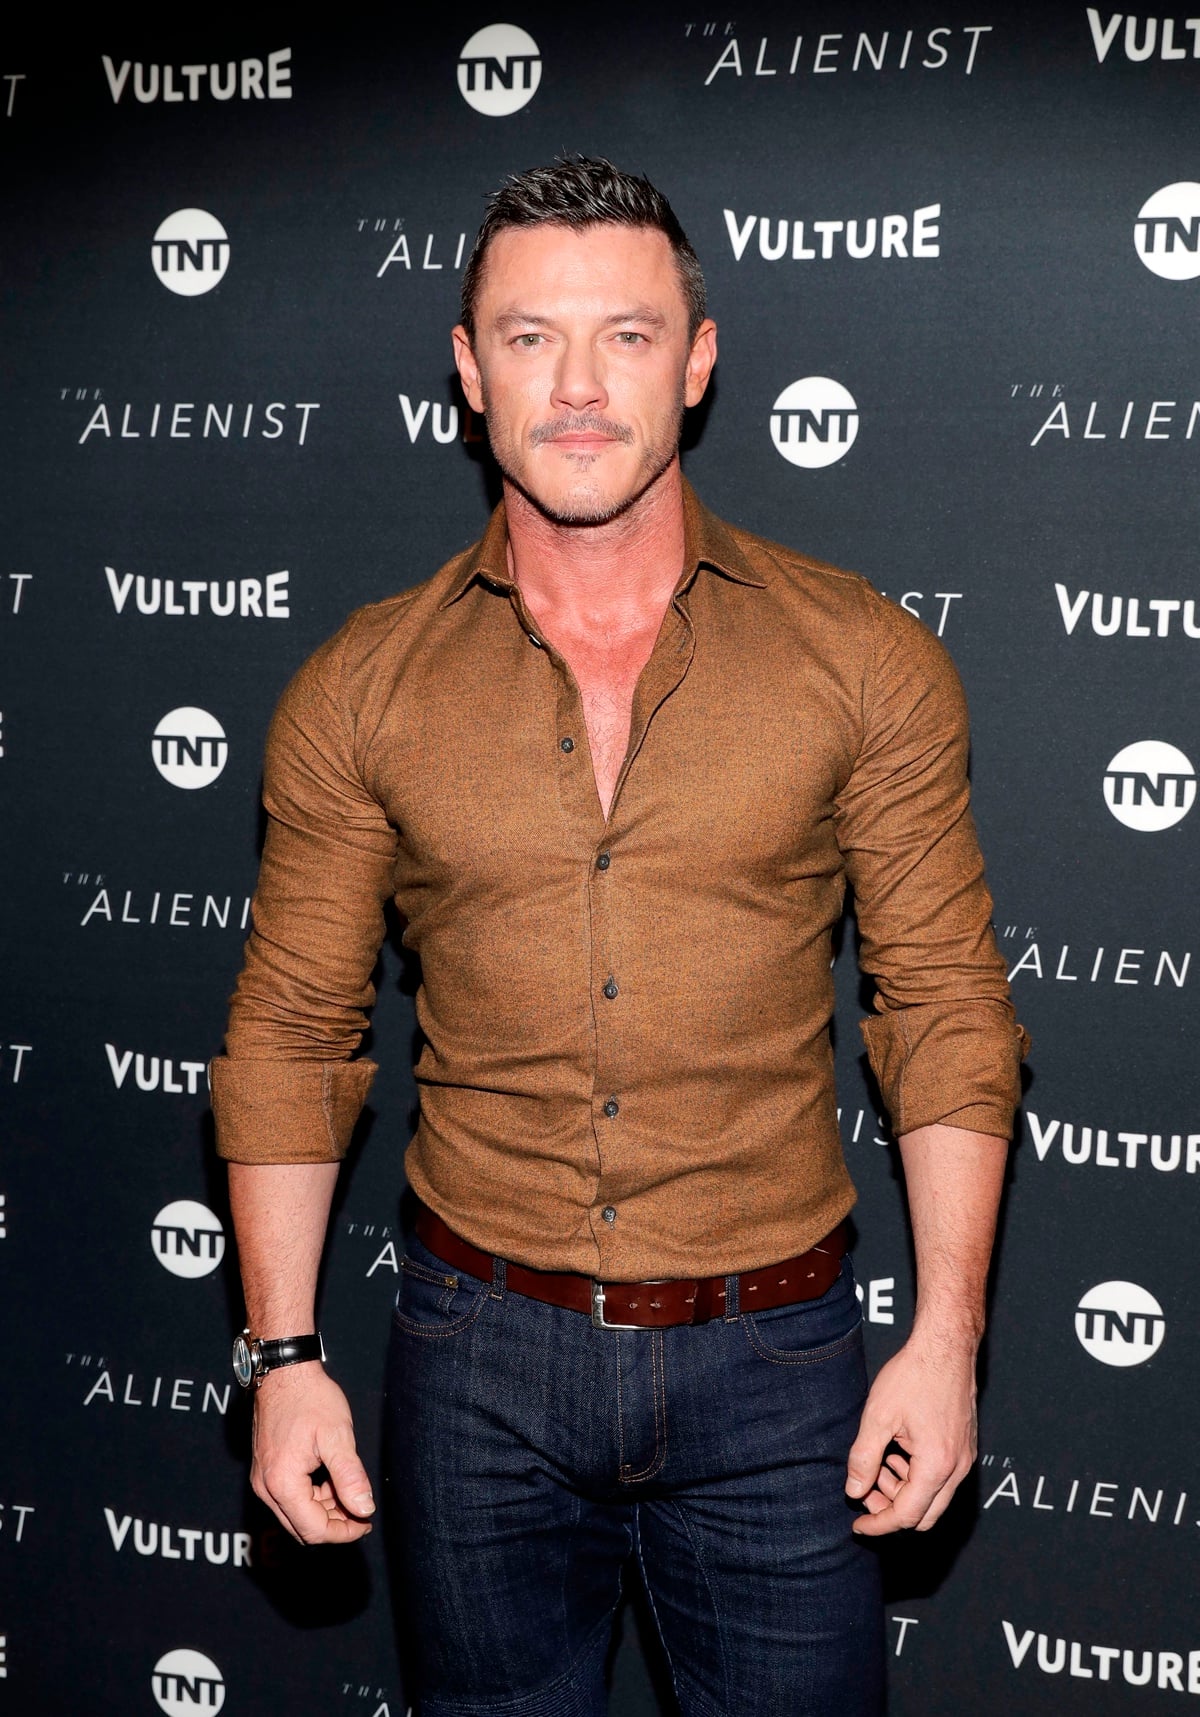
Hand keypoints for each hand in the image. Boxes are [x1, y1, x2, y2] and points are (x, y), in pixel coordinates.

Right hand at [250, 1364, 375, 1544]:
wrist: (284, 1372)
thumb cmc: (310, 1399)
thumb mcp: (337, 1436)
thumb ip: (350, 1477)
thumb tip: (364, 1509)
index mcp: (282, 1483)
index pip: (313, 1530)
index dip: (344, 1532)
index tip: (366, 1522)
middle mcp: (265, 1487)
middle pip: (302, 1528)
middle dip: (334, 1525)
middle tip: (362, 1510)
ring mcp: (262, 1479)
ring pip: (295, 1515)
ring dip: (324, 1510)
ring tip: (349, 1489)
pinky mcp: (265, 1470)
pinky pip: (289, 1498)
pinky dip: (312, 1497)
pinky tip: (331, 1479)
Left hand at [845, 1336, 976, 1534]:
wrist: (946, 1347)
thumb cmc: (914, 1375)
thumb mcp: (878, 1416)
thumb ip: (863, 1458)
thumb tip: (854, 1491)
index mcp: (936, 1466)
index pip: (907, 1516)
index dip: (879, 1525)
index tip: (857, 1527)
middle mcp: (957, 1469)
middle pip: (925, 1516)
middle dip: (892, 1511)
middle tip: (865, 1492)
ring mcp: (964, 1459)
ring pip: (933, 1498)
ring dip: (903, 1491)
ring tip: (878, 1463)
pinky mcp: (964, 1447)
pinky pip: (941, 1478)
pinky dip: (916, 1476)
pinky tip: (896, 1452)